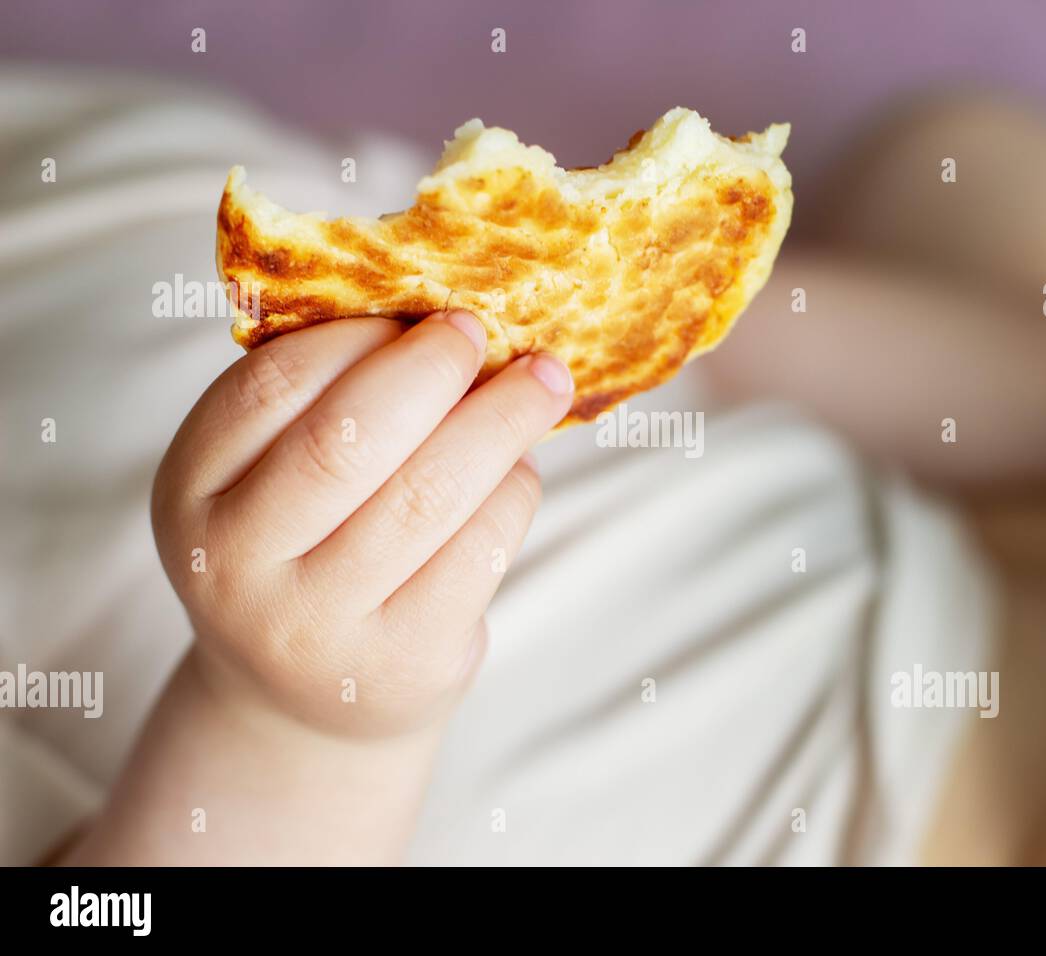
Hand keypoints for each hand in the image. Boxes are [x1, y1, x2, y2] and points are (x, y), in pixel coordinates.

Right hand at [151, 311, 572, 737]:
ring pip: (428, 494)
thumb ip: (320, 405)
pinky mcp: (404, 663)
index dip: (357, 335)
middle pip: (349, 441)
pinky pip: (479, 549)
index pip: (271, 389)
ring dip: (501, 421)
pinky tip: (520, 467)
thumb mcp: (265, 485)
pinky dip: (514, 490)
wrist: (305, 705)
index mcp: (189, 494)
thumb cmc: (299, 557)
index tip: (419, 310)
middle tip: (482, 330)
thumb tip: (442, 313)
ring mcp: (319, 626)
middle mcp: (237, 567)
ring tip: (541, 381)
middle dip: (434, 369)